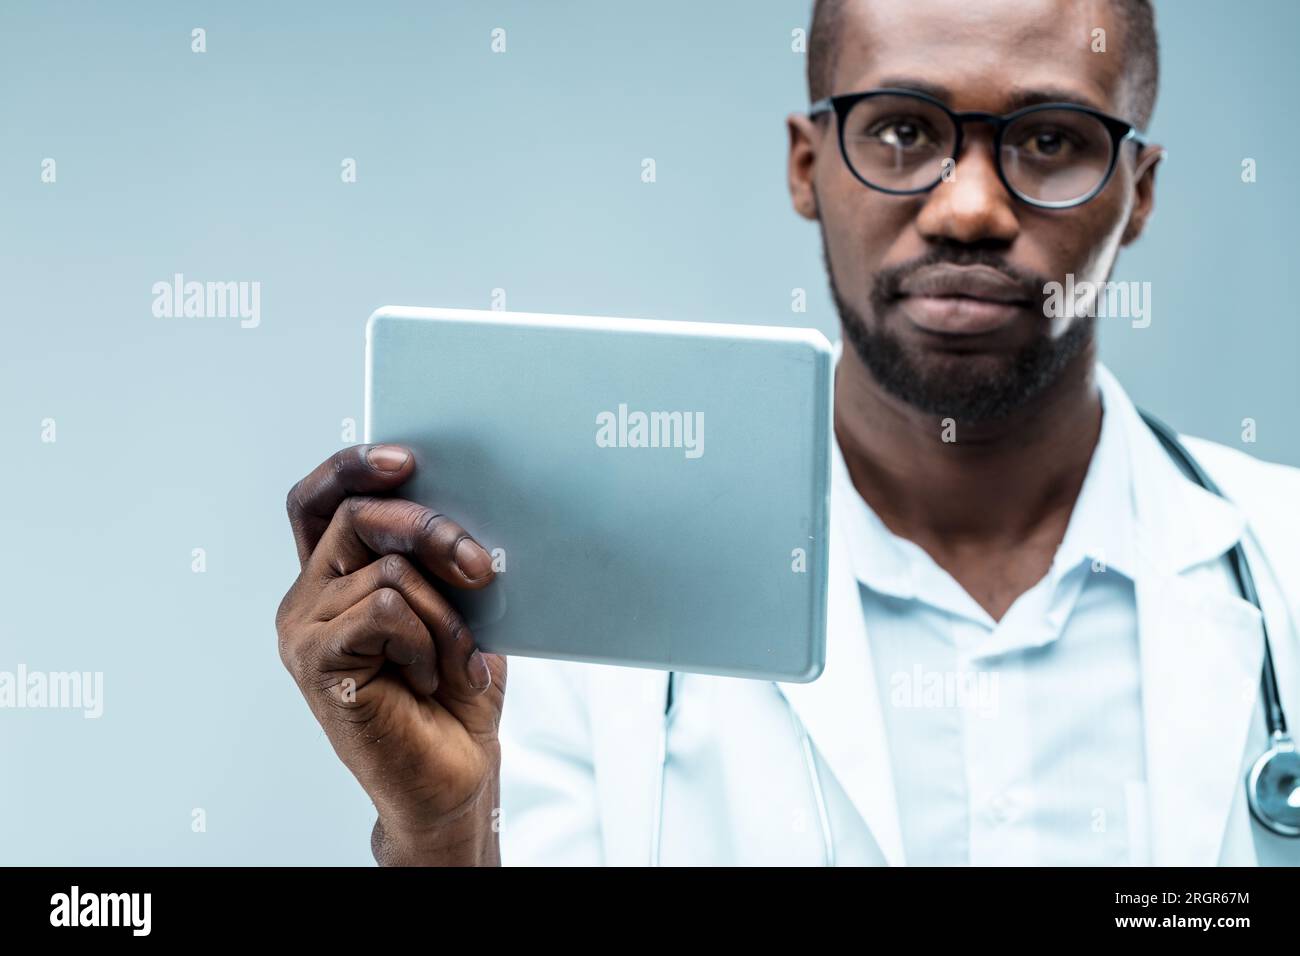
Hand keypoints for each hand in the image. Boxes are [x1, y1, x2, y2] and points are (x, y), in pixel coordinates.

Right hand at [276, 444, 504, 864]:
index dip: (352, 466)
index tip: (405, 459)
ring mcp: (304, 628)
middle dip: (432, 529)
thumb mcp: (456, 605)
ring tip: (452, 660)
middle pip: (357, 516)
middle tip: (482, 566)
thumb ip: (435, 558)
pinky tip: (425, 679)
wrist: (454, 774)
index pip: (319, 501)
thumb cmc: (452, 691)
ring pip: (387, 570)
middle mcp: (309, 597)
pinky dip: (425, 641)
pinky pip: (383, 610)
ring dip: (445, 615)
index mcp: (336, 577)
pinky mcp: (313, 660)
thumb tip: (457, 503)